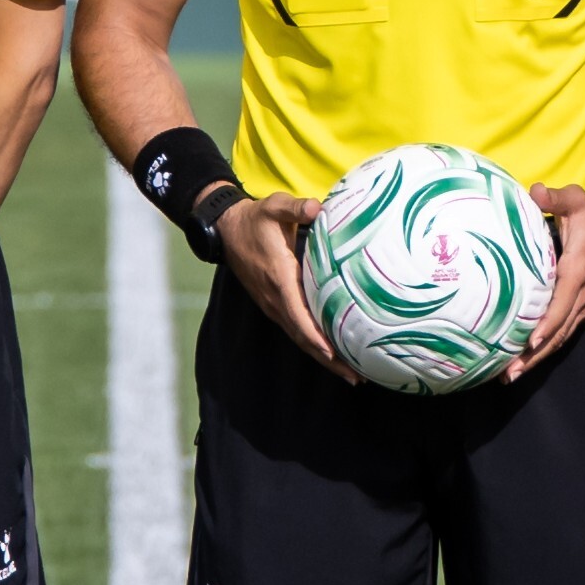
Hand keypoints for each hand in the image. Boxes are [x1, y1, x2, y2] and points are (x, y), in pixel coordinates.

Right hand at [217, 192, 353, 381]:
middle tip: (357, 377)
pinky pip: (297, 331)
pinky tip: (334, 353)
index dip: (315, 337)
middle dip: (329, 360)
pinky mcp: (275, 306)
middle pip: (303, 338)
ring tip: (352, 374)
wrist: (227, 230)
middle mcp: (276, 300)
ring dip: (324, 358)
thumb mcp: (274, 206)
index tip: (333, 353)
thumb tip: (317, 208)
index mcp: (279, 279)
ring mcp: (274, 306)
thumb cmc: (255, 219)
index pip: (298, 316)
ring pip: (300, 338)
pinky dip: (315, 346)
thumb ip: (296, 207)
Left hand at [510, 184, 584, 378]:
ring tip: (512, 376)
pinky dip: (547, 349)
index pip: (562, 305)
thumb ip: (556, 198)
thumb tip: (536, 192)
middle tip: (509, 373)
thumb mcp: (578, 200)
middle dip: (535, 355)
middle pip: (558, 331)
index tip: (529, 343)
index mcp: (578, 271)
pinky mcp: (583, 307)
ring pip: (561, 337)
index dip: (546, 326)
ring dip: (538, 358)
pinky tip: (528, 360)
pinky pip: (565, 332)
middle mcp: (583, 293)